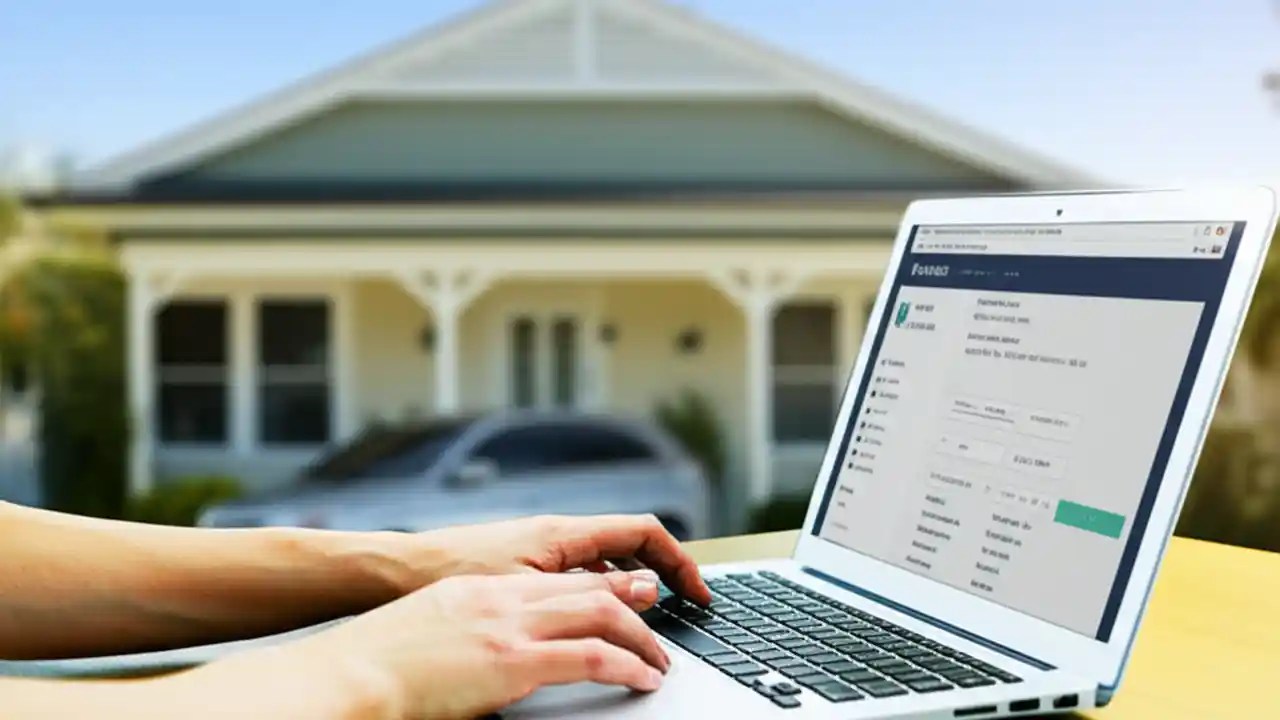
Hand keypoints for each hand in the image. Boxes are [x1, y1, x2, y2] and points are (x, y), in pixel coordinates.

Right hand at [292, 569, 669, 719]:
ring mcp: (511, 626)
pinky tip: (641, 678)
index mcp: (484, 590)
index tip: (628, 595)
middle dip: (633, 604)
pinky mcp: (514, 661)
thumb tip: (489, 650)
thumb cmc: (378, 663)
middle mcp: (504, 598)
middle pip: (592, 588)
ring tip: (658, 661)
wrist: (351, 675)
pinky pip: (593, 657)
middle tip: (657, 622)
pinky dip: (627, 665)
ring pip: (604, 614)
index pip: (560, 577)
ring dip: (641, 638)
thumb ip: (471, 627)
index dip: (603, 585)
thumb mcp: (433, 628)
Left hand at [412, 514, 710, 604]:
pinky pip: (578, 573)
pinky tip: (597, 617)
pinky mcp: (520, 567)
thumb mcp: (529, 591)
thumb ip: (590, 591)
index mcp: (563, 533)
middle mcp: (554, 534)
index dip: (680, 561)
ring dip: (633, 583)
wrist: (394, 571)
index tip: (698, 593)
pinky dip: (600, 590)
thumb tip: (643, 592)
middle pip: (631, 545)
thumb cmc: (450, 572)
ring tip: (650, 618)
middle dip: (664, 574)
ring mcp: (538, 549)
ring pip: (604, 560)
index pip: (644, 533)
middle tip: (687, 608)